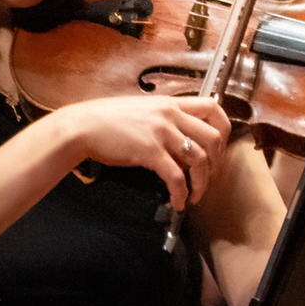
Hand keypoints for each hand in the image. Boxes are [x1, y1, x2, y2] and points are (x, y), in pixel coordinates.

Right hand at [51, 88, 233, 210]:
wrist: (80, 127)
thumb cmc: (105, 120)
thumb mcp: (141, 110)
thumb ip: (163, 119)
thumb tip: (180, 140)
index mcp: (170, 103)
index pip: (214, 107)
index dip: (224, 129)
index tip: (220, 146)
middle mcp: (170, 115)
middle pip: (213, 137)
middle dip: (217, 161)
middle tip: (210, 176)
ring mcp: (161, 133)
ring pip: (199, 159)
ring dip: (202, 182)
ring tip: (196, 195)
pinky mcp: (149, 151)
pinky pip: (176, 176)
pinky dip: (181, 192)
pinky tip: (178, 201)